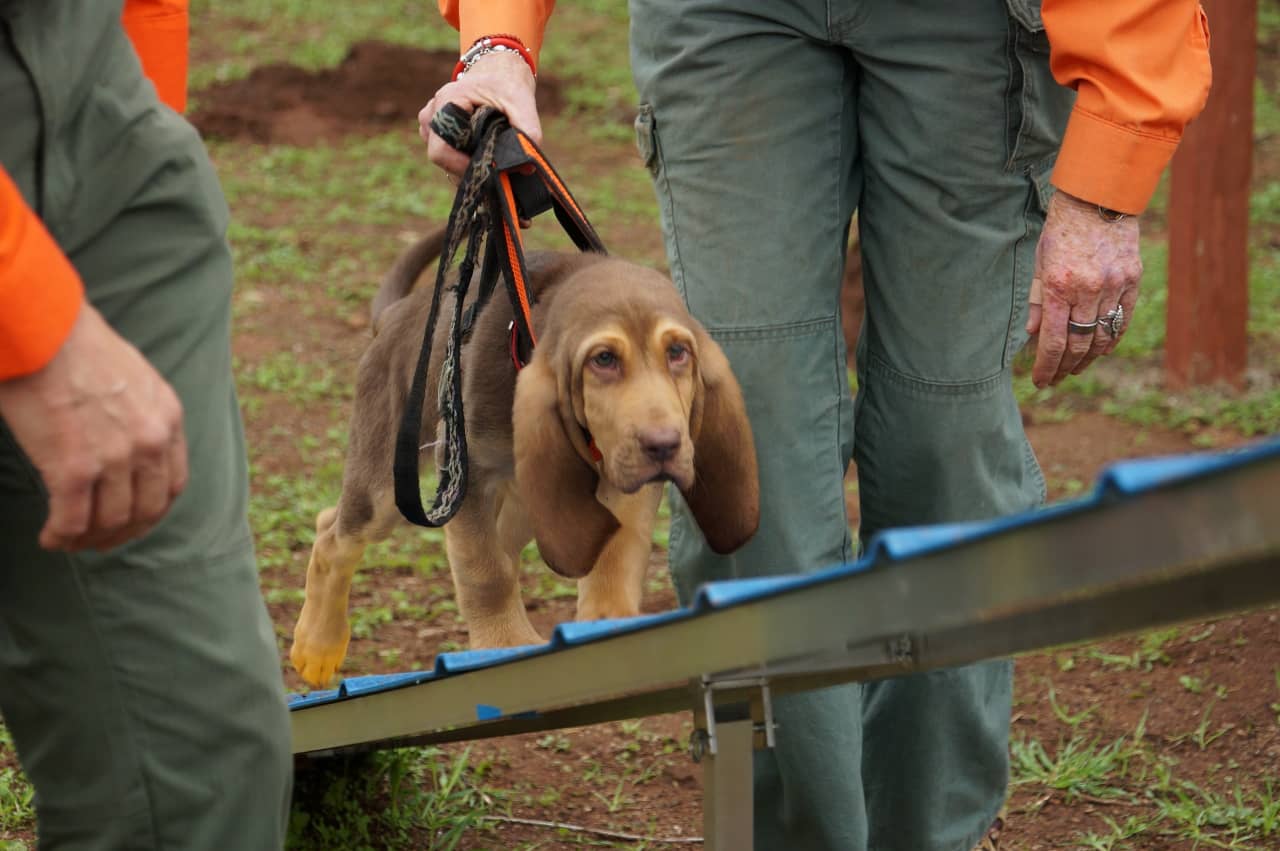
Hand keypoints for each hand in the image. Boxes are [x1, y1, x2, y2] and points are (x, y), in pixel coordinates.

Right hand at [0, 304, 187, 550]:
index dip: (152, 512)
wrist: (45, 329)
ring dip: (88, 537)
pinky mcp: (75, 468)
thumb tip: (125, 441)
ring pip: (110, 520)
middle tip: (98, 541)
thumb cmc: (77, 346)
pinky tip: (49, 538)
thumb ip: (140, 413)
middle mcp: (150, 442)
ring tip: (68, 539)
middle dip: (122, 533)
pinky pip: (73, 519)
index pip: (173, 485)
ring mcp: (115, 457)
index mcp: (168, 419)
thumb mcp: (134, 377)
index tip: (131, 521)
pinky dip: (61, 536)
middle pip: (146, 510)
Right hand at [419, 51, 539, 177]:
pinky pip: (445, 153)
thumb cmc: (507, 84)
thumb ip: (528, 130)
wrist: (498, 71)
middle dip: (467, 167)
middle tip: (493, 166)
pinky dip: (462, 158)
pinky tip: (480, 149)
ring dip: (465, 162)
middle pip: (441, 157)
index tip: (487, 170)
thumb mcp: (522, 102)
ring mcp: (429, 122)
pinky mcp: (434, 129)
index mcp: (447, 102)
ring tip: (489, 153)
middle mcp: (432, 113)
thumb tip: (527, 168)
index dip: (461, 167)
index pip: (440, 150)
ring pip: (443, 158)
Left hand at [1026, 190, 1141, 387]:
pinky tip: (1099, 351)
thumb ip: (1038, 301)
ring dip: (1087, 359)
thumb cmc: (1061, 231)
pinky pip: (1122, 320)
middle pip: (1078, 344)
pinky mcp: (1132, 280)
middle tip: (1055, 379)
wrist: (1098, 199)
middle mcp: (1088, 289)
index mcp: (1059, 286)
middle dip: (1064, 367)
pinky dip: (1110, 340)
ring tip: (1074, 369)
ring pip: (1101, 337)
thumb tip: (1033, 335)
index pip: (1053, 341)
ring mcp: (1114, 285)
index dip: (1046, 367)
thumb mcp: (1040, 263)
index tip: (1040, 381)